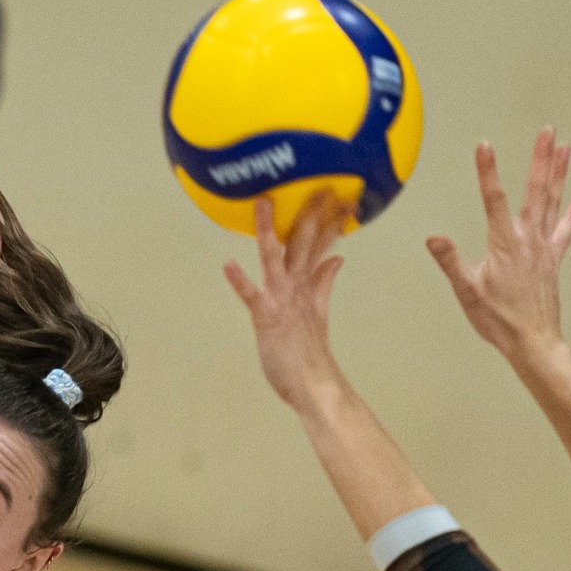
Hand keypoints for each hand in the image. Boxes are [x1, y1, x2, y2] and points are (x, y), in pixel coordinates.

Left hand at [224, 193, 353, 410]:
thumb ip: (324, 283)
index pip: (321, 244)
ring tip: (261, 204)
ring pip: (275, 258)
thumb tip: (336, 258)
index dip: (331, 219)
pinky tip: (227, 264)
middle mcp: (296, 287)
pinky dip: (240, 280)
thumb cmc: (309, 353)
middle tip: (322, 184)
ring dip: (268, 231)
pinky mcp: (266, 318)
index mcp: (308, 284)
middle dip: (312, 213)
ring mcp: (282, 300)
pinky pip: (251, 295)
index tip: (342, 195)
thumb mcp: (318, 312)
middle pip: (304, 242)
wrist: (314, 386)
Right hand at [425, 127, 570, 364]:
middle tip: (548, 130)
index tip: (484, 144)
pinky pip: (565, 231)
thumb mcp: (467, 292)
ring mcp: (544, 248)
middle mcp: (528, 240)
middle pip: (535, 191)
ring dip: (559, 174)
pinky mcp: (552, 260)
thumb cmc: (498, 320)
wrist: (533, 342)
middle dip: (541, 158)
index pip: (493, 199)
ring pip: (553, 203)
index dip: (488, 170)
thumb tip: (433, 238)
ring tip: (565, 148)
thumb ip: (451, 262)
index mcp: (504, 244)